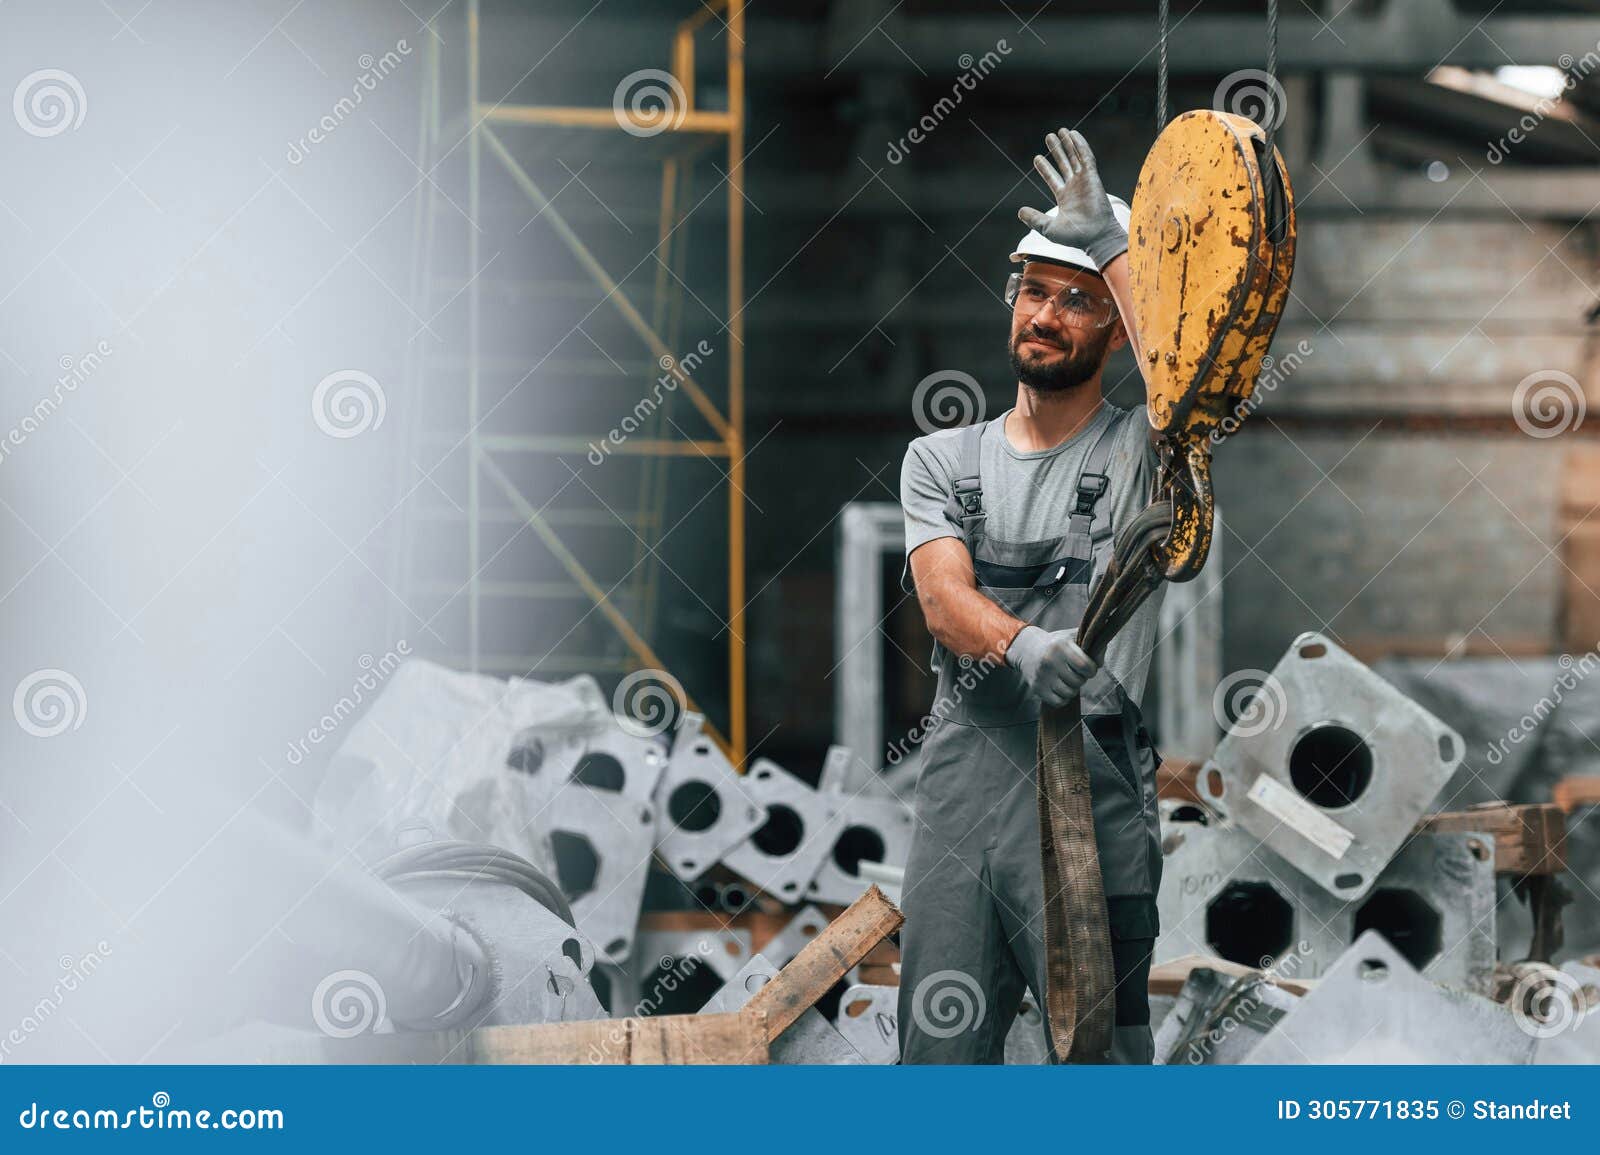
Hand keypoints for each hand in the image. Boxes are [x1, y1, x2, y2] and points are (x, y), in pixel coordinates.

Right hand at [1006, 625, 1098, 707]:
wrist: (1028, 649)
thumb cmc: (1057, 644)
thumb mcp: (1073, 637)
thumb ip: (1092, 644)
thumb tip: (1100, 662)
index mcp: (1061, 646)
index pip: (1085, 666)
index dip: (1091, 669)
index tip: (1087, 667)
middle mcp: (1050, 660)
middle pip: (1078, 681)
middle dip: (1081, 678)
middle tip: (1075, 672)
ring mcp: (1042, 675)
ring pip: (1069, 693)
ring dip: (1073, 689)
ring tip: (1068, 680)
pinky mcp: (1037, 688)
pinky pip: (1058, 702)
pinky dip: (1064, 698)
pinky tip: (1061, 688)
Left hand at [1016, 129, 1126, 269]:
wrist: (1095, 236)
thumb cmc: (1075, 236)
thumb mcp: (1048, 228)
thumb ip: (1034, 219)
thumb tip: (1020, 212)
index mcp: (1065, 198)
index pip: (1053, 178)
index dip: (1045, 168)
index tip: (1037, 158)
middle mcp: (1074, 187)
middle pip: (1064, 164)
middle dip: (1056, 150)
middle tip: (1049, 136)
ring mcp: (1084, 181)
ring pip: (1075, 157)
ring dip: (1068, 144)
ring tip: (1060, 131)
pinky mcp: (1092, 177)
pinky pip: (1086, 158)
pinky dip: (1080, 145)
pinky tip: (1073, 134)